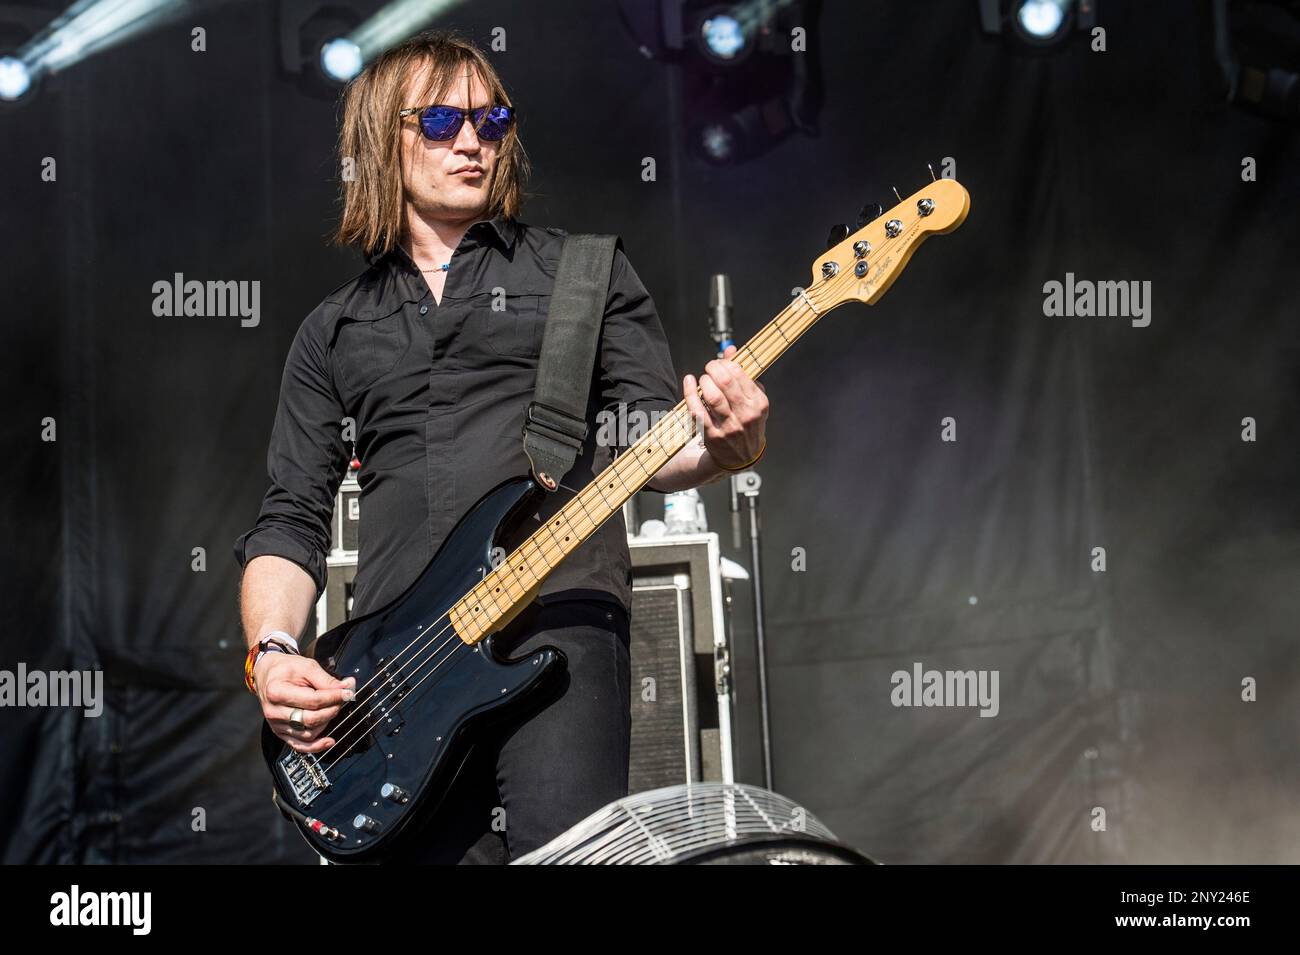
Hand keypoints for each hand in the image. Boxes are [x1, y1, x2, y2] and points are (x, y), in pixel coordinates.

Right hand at [256, 653, 355, 752]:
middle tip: (341, 699)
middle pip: (311, 719)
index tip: (347, 693)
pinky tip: (329, 741)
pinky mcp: (281, 732)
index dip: (334, 697)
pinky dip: (316, 746)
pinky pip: (299, 745)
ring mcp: (277, 724)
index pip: (313, 700)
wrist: (267, 675)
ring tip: (332, 709)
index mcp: (277, 692)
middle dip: (332, 709)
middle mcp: (274, 711)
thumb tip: (346, 688)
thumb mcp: (306, 666)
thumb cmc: (285, 669)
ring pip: (308, 733)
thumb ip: (327, 679)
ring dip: (326, 723)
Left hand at [683, 344, 768, 471]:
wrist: (741, 457)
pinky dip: (690, 393)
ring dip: (704, 381)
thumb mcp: (752, 400)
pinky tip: (689, 382)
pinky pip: (697, 410)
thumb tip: (730, 349)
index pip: (740, 374)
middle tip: (709, 368)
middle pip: (725, 382)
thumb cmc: (747, 423)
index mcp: (758, 403)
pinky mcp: (712, 435)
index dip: (725, 363)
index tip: (719, 363)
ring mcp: (729, 426)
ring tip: (703, 379)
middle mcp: (746, 415)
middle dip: (713, 369)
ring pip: (712, 396)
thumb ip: (742, 374)